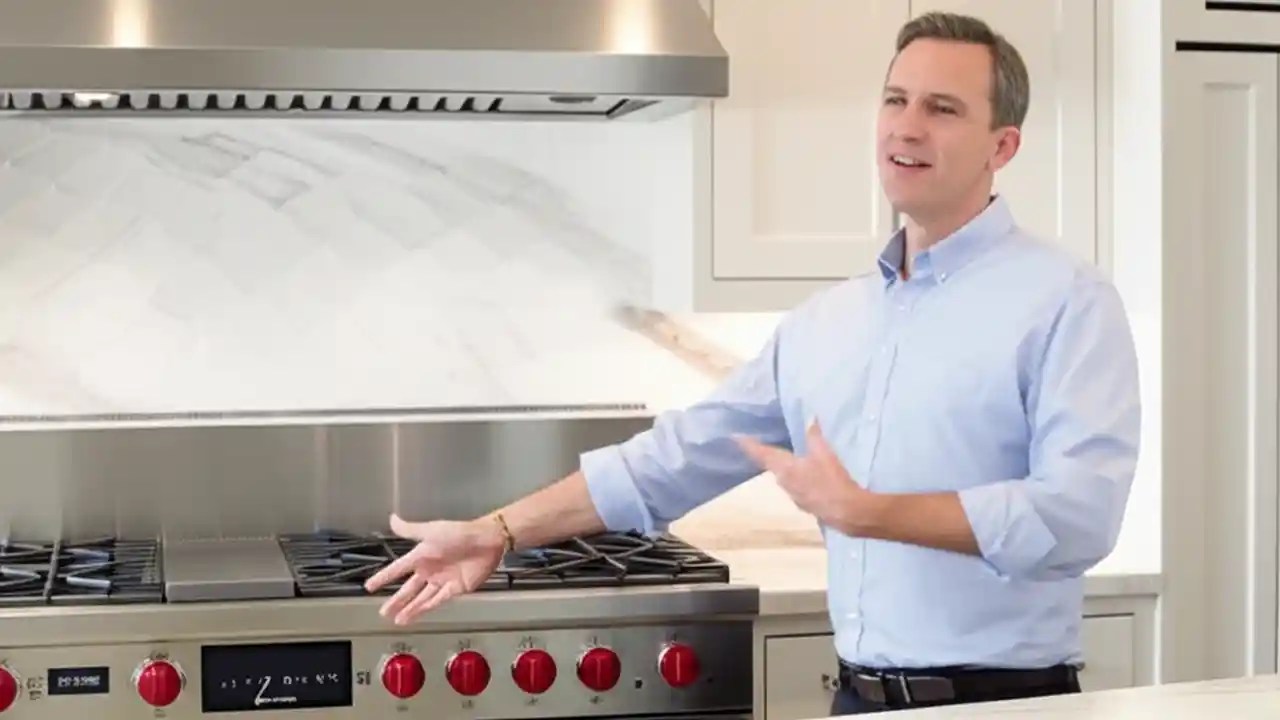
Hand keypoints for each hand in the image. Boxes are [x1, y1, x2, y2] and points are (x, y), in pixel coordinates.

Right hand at [364, 513, 505, 624]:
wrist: (487, 540)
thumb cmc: (459, 533)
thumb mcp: (431, 530)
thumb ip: (410, 529)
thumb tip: (391, 518)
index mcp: (421, 555)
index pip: (398, 569)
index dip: (384, 577)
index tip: (369, 587)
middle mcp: (429, 570)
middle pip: (409, 588)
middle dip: (396, 600)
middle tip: (382, 612)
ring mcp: (442, 580)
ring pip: (421, 598)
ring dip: (409, 608)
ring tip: (395, 620)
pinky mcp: (455, 589)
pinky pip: (437, 601)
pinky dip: (425, 608)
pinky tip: (414, 615)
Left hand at [735, 420, 876, 534]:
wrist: (846, 512)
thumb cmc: (831, 479)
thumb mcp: (824, 452)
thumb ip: (814, 435)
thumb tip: (810, 418)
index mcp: (784, 468)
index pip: (761, 453)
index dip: (748, 444)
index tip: (735, 437)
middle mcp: (784, 482)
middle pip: (770, 465)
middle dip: (764, 455)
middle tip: (760, 444)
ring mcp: (793, 495)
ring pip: (783, 477)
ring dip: (781, 466)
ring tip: (782, 456)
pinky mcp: (804, 503)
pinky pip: (795, 486)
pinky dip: (795, 477)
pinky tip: (804, 475)